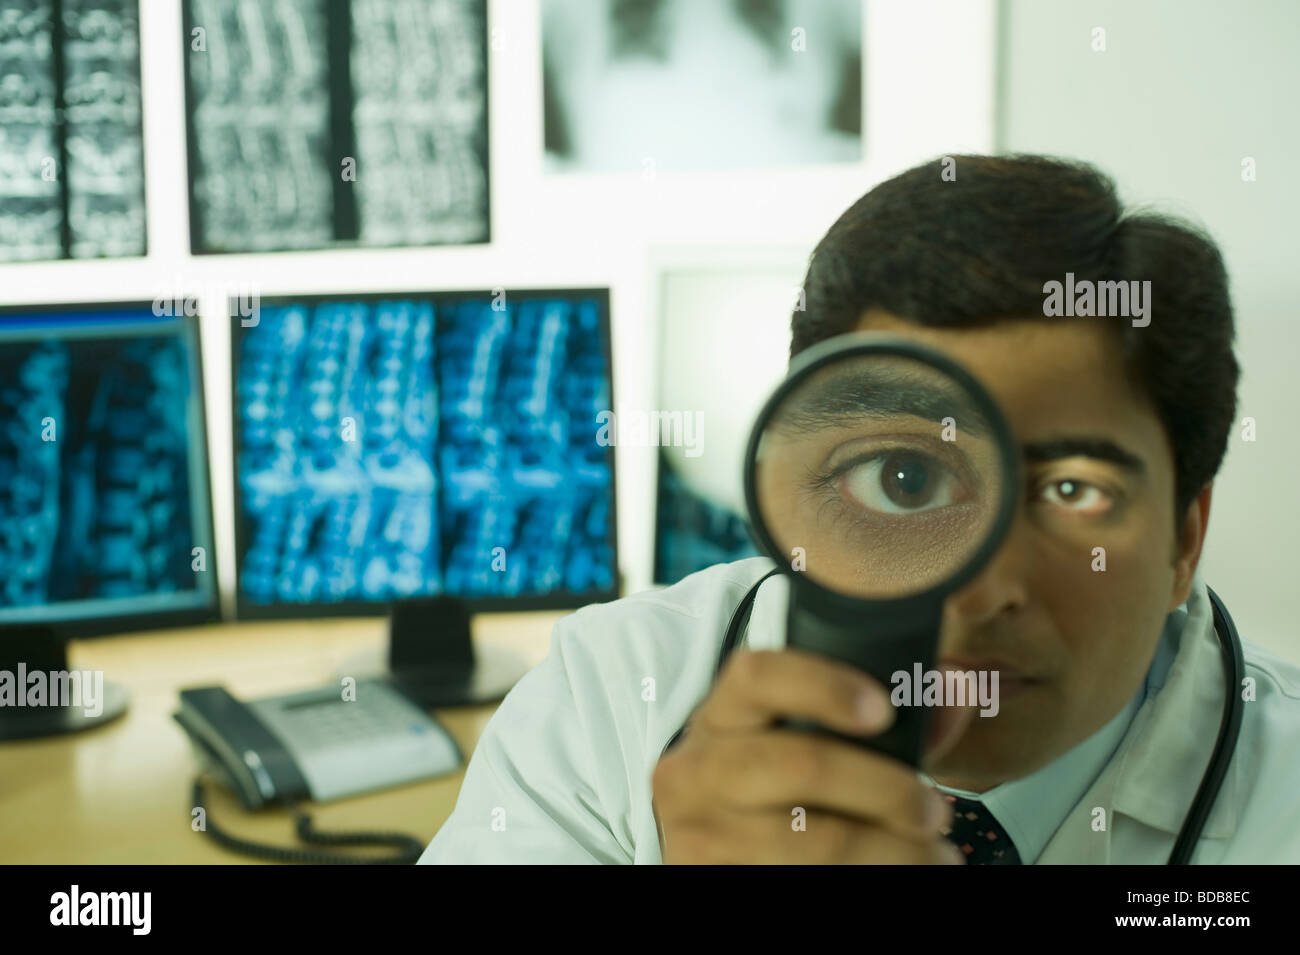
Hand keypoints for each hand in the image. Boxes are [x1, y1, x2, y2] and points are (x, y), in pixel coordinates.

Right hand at [652, 648, 975, 863]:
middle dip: (885, 788)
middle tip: (935, 810)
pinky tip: (898, 872)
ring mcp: (704, 833)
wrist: (706, 839)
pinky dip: (864, 879)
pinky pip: (803, 881)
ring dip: (891, 851)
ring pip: (813, 842)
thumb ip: (880, 713)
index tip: (884, 709)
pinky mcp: (716, 879)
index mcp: (721, 714)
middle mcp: (699, 769)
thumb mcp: (797, 737)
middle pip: (799, 764)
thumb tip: (960, 689)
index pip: (757, 675)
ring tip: (935, 856)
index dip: (822, 686)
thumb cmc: (768, 781)